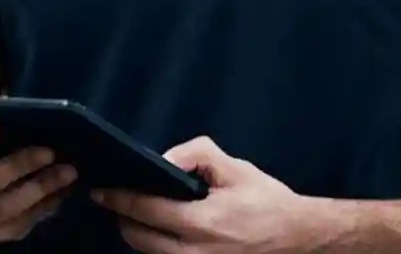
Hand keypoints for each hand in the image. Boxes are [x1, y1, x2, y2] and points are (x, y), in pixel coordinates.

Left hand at [92, 136, 322, 252]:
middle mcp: (196, 253)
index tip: (100, 190)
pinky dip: (157, 247)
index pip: (146, 211)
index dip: (119, 199)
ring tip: (135, 213)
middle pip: (139, 239)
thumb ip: (194, 156)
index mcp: (203, 223)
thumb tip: (163, 162)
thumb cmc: (266, 200)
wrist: (300, 237)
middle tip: (115, 199)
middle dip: (122, 218)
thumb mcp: (233, 168)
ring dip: (138, 234)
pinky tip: (158, 230)